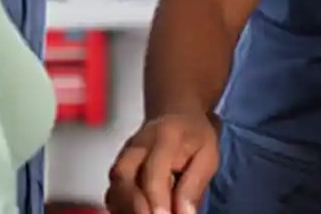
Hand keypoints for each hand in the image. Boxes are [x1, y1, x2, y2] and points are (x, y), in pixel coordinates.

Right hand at [104, 112, 219, 213]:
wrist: (174, 115)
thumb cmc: (194, 136)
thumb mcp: (207, 156)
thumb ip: (195, 185)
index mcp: (163, 138)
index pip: (153, 173)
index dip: (157, 200)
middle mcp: (135, 148)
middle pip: (122, 180)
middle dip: (135, 208)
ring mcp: (122, 160)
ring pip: (114, 191)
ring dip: (128, 211)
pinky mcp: (116, 174)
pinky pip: (113, 197)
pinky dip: (123, 210)